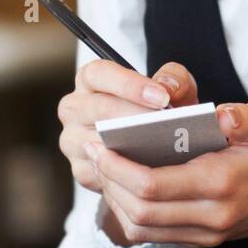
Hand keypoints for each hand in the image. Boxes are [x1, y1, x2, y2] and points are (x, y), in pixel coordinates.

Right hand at [56, 57, 198, 196]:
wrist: (149, 142)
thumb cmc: (156, 109)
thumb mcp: (169, 87)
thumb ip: (174, 78)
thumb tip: (169, 88)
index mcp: (90, 80)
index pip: (99, 74)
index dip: (130, 85)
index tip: (162, 98)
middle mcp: (75, 108)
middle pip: (98, 109)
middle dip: (133, 116)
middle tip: (164, 124)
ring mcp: (73, 140)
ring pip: (98, 143)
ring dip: (130, 146)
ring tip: (161, 146)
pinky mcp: (81, 169)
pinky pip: (102, 174)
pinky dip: (127, 172)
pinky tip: (153, 169)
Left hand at [89, 101, 247, 247]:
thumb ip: (245, 117)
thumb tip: (221, 114)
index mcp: (221, 184)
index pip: (152, 185)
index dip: (118, 167)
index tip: (100, 143)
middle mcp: (211, 217)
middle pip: (139, 211)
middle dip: (109, 180)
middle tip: (94, 150)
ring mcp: (207, 233)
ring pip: (142, 228)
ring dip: (116, 199)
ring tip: (104, 166)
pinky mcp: (203, 239)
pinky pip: (155, 234)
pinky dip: (131, 212)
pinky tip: (124, 184)